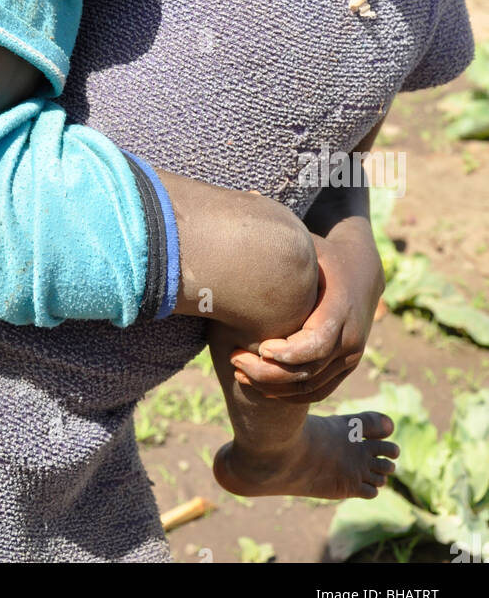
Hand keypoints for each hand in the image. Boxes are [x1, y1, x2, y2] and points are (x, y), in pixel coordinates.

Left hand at [229, 228, 384, 403]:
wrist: (362, 270)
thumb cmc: (322, 255)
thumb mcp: (307, 246)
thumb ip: (281, 242)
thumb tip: (246, 201)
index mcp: (341, 309)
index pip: (315, 344)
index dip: (286, 353)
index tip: (258, 346)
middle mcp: (350, 339)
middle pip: (308, 371)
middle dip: (268, 372)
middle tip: (234, 359)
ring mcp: (350, 357)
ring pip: (311, 387)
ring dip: (273, 387)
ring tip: (238, 370)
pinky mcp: (345, 367)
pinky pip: (317, 392)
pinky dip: (288, 396)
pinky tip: (259, 385)